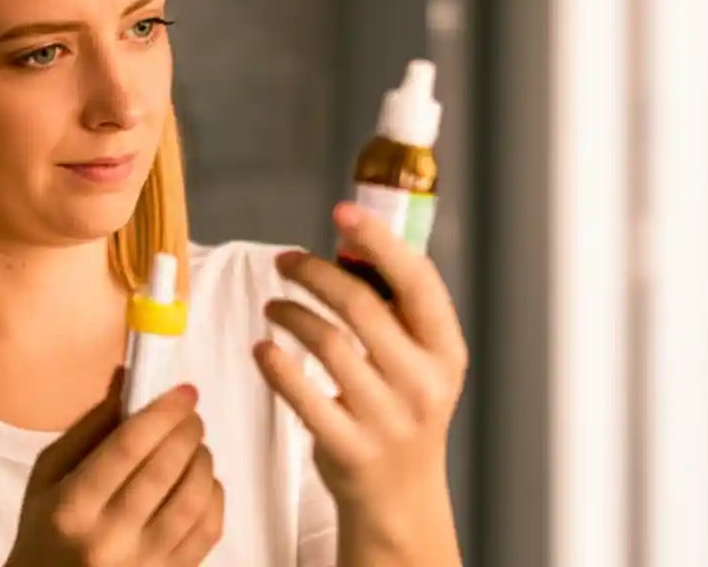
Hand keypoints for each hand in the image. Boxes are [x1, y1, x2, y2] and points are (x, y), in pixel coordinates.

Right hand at [6, 380, 224, 566]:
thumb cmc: (47, 528)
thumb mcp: (48, 477)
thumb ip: (88, 429)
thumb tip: (128, 382)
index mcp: (72, 507)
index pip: (127, 448)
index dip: (162, 413)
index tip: (185, 391)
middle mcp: (108, 538)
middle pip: (163, 470)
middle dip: (187, 431)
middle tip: (192, 416)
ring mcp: (143, 564)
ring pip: (192, 500)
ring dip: (203, 461)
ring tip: (196, 447)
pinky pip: (207, 531)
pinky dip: (214, 497)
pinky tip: (202, 482)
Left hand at [254, 202, 466, 565]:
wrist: (399, 496)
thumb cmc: (402, 412)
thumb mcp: (420, 362)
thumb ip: (395, 311)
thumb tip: (349, 245)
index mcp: (445, 351)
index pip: (416, 281)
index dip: (378, 240)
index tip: (343, 211)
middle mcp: (422, 383)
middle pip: (361, 305)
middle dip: (315, 272)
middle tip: (285, 261)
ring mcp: (387, 418)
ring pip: (327, 343)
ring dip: (291, 314)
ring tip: (273, 306)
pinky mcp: (348, 446)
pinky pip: (301, 392)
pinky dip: (275, 363)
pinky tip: (263, 348)